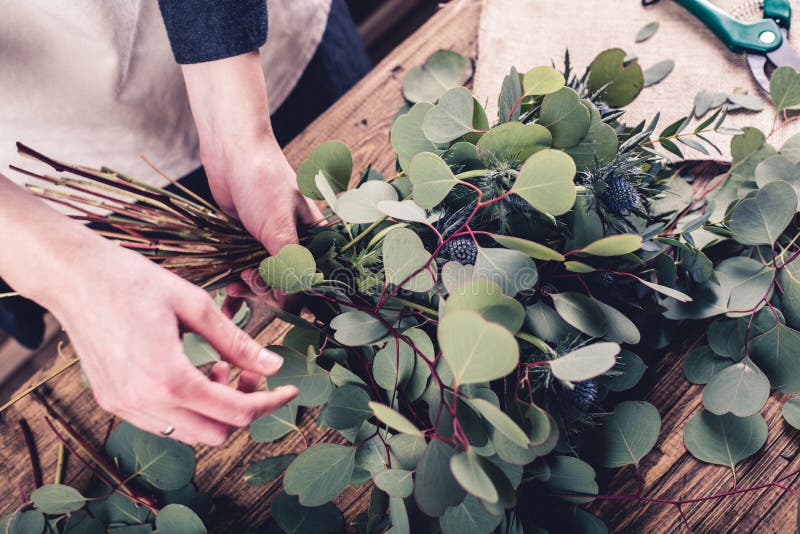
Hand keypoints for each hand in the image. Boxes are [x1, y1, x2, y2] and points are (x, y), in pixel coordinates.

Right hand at [47, 238, 297, 445]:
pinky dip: (187, 407)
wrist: (74, 276)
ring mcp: (124, 406)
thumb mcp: (195, 305)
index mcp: (170, 378)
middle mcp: (144, 402)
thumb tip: (274, 366)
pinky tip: (190, 373)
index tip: (289, 389)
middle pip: (215, 434)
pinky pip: (162, 422)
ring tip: (217, 367)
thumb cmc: (135, 281)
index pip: (236, 412)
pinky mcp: (112, 401)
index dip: (270, 403)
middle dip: (242, 408)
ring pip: (188, 433)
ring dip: (213, 409)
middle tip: (249, 372)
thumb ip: (237, 341)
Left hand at [180, 51, 321, 299]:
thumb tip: (290, 301)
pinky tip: (227, 304)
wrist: (231, 152)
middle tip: (247, 281)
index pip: (314, 279)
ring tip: (232, 286)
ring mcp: (272, 243)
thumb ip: (287, 265)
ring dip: (249, 290)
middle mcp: (297, 243)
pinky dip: (238, 288)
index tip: (274, 294)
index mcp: (315, 238)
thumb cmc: (263, 181)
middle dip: (266, 290)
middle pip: (288, 284)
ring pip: (265, 281)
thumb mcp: (278, 227)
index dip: (296, 294)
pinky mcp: (249, 242)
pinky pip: (247, 272)